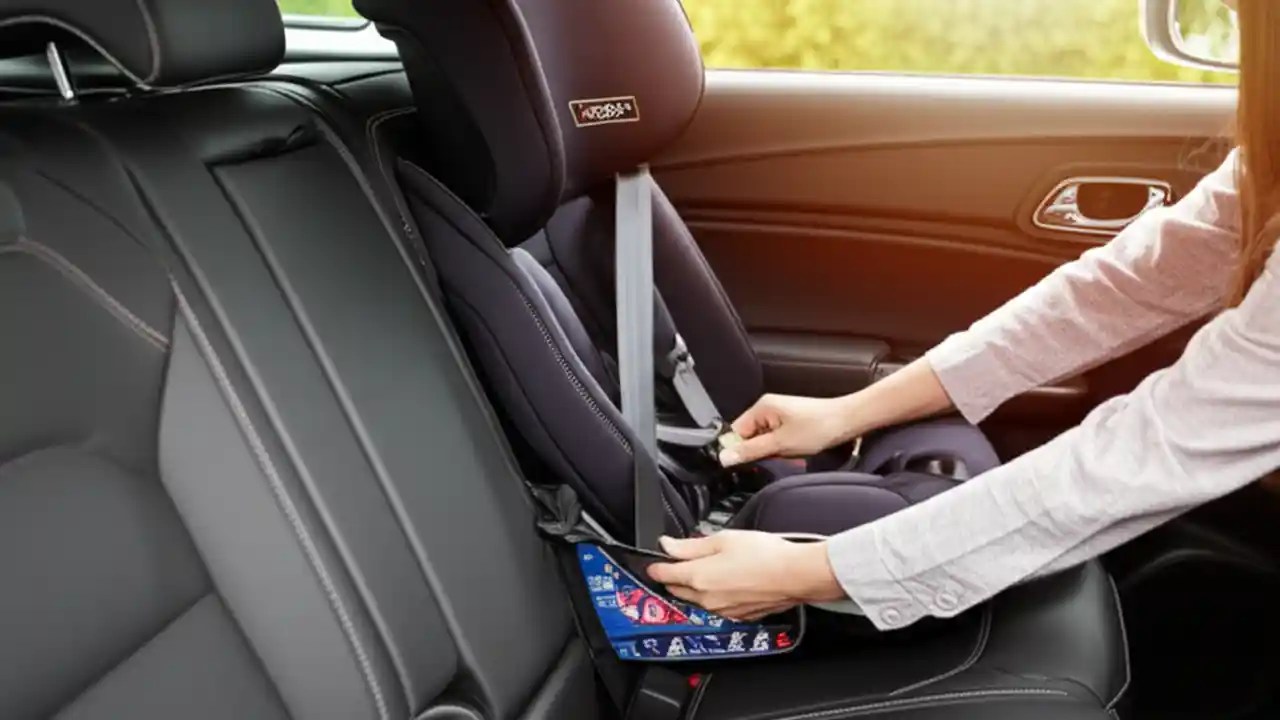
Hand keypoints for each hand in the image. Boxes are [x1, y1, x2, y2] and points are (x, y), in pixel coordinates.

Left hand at [646, 531, 845, 620]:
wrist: (795, 575)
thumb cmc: (764, 554)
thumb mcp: (723, 539)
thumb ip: (690, 545)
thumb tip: (667, 545)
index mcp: (698, 577)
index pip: (664, 574)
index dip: (656, 566)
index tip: (653, 562)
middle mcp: (706, 599)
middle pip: (678, 589)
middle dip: (673, 578)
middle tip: (675, 564)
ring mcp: (722, 610)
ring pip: (697, 600)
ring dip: (694, 587)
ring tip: (705, 571)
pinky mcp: (738, 616)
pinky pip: (717, 607)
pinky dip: (715, 596)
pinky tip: (727, 583)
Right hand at [721, 394, 855, 466]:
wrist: (848, 421)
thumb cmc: (819, 428)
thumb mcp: (780, 444)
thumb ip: (750, 451)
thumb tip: (724, 457)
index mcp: (761, 408)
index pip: (735, 432)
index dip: (740, 449)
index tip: (750, 462)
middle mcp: (767, 408)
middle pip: (748, 437)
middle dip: (761, 451)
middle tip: (778, 455)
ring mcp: (778, 415)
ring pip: (763, 441)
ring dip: (774, 451)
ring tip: (791, 451)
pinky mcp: (789, 423)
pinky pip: (775, 440)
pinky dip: (783, 449)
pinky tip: (796, 450)